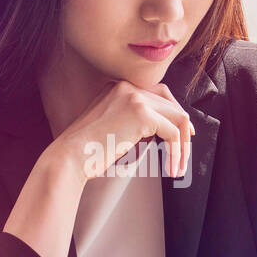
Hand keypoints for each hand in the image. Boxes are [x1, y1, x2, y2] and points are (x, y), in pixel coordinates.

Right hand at [47, 81, 194, 184]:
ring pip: (177, 118)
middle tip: (184, 153)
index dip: (174, 113)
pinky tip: (171, 169)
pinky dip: (176, 153)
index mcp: (119, 87)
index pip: (158, 93)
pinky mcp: (142, 114)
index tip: (183, 134)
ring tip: (179, 167)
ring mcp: (135, 98)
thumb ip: (134, 121)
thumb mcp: (112, 127)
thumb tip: (164, 129)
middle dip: (183, 130)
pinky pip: (173, 133)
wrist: (71, 155)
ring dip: (182, 145)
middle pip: (171, 103)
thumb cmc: (87, 150)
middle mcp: (128, 87)